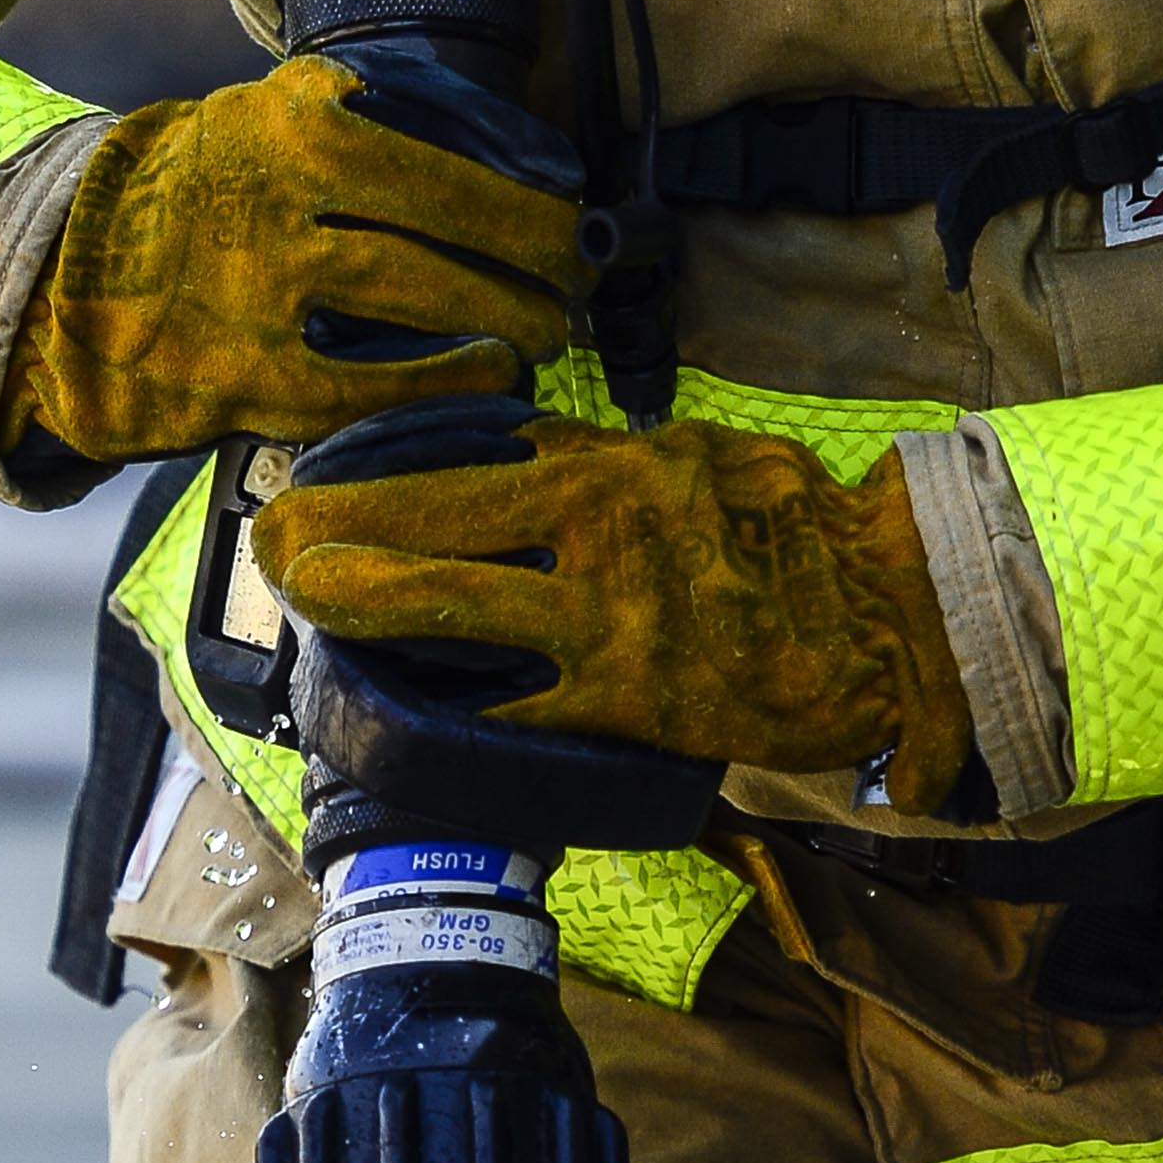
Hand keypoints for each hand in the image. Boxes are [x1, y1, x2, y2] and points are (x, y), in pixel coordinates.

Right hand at [5, 40, 584, 467]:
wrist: (67, 272)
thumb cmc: (197, 189)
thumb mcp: (268, 115)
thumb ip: (366, 117)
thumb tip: (501, 143)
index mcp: (297, 130)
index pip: (447, 165)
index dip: (527, 202)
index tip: (568, 220)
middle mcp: (282, 204)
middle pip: (446, 232)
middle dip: (531, 264)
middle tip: (572, 285)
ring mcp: (262, 294)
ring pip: (416, 302)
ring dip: (500, 320)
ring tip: (540, 332)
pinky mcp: (245, 378)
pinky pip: (366, 387)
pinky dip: (438, 384)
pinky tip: (483, 380)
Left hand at [251, 407, 978, 814]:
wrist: (893, 611)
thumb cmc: (800, 534)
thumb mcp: (701, 462)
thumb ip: (609, 468)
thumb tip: (529, 464)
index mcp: (612, 464)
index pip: (469, 454)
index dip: (380, 469)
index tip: (317, 478)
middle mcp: (597, 524)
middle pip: (439, 516)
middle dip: (343, 527)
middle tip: (270, 536)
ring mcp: (609, 613)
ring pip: (459, 603)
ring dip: (371, 601)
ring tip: (305, 597)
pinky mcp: (630, 696)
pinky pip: (522, 703)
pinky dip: (459, 705)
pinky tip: (402, 708)